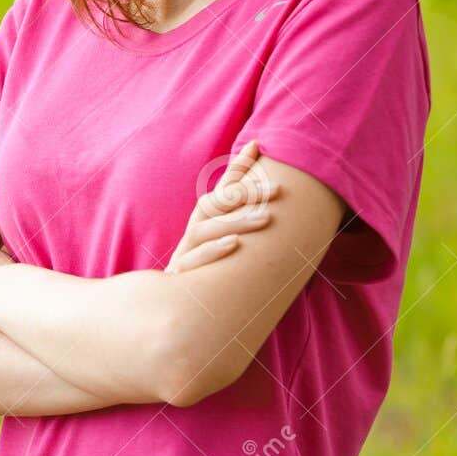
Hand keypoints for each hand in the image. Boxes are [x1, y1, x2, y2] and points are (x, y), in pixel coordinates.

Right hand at [164, 140, 280, 273]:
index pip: (221, 190)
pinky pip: (193, 259)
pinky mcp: (181, 275)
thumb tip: (279, 210)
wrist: (177, 310)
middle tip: (279, 188)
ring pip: (204, 228)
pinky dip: (212, 250)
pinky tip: (234, 244)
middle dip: (244, 193)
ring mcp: (185, 252)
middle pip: (213, 204)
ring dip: (236, 220)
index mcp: (205, 223)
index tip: (256, 145)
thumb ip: (248, 230)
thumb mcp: (227, 250)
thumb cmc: (210, 275)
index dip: (237, 168)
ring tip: (266, 218)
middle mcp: (193, 232)